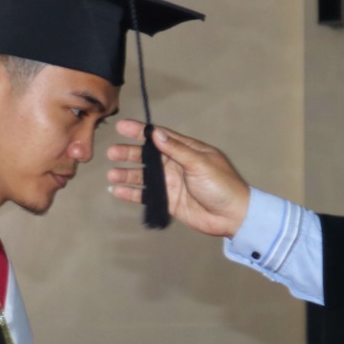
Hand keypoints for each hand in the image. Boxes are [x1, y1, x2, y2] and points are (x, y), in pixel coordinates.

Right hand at [106, 119, 251, 237]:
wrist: (231, 216)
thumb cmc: (221, 185)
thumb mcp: (200, 164)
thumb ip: (177, 150)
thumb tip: (156, 134)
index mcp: (187, 150)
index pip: (160, 137)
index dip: (141, 131)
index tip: (122, 127)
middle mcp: (176, 164)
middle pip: (148, 156)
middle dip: (129, 153)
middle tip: (112, 153)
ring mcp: (170, 183)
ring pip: (144, 176)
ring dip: (127, 173)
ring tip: (111, 173)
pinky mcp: (168, 201)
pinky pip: (146, 195)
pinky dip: (131, 193)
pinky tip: (117, 190)